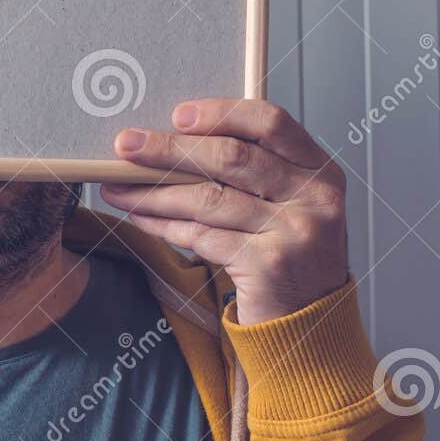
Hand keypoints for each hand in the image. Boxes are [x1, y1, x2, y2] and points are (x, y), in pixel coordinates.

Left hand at [100, 99, 349, 325]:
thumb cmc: (288, 258)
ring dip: (154, 192)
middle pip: (231, 158)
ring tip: (118, 188)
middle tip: (125, 146)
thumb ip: (253, 172)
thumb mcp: (287, 207)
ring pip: (208, 199)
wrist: (308, 327)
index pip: (271, 122)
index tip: (177, 115)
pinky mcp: (268, 265)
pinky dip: (165, 226)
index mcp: (320, 171)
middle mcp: (314, 198)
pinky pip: (202, 236)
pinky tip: (142, 219)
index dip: (221, 113)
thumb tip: (176, 140)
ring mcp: (294, 232)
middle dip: (169, 149)